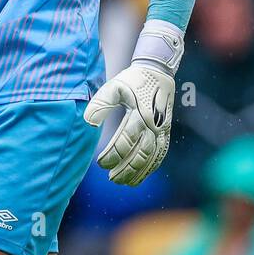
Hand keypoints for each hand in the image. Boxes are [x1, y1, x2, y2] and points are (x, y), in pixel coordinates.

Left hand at [84, 19, 183, 186]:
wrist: (157, 72)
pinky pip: (161, 153)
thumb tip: (88, 121)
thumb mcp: (114, 87)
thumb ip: (101, 103)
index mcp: (140, 115)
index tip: (100, 163)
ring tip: (124, 182)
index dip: (112, 156)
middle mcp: (153, 126)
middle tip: (111, 178)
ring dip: (139, 172)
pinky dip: (152, 167)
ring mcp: (162, 130)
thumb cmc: (133, 80)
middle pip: (140, 155)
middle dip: (125, 169)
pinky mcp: (166, 132)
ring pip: (152, 158)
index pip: (124, 143)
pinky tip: (142, 175)